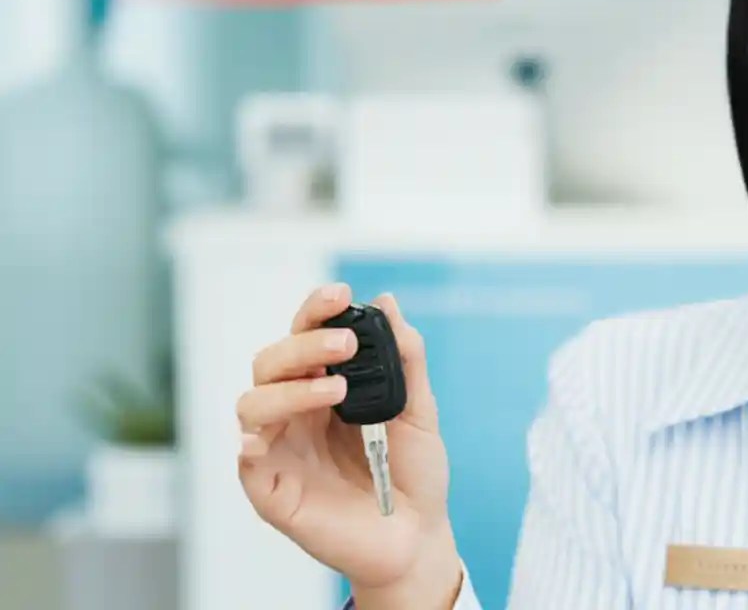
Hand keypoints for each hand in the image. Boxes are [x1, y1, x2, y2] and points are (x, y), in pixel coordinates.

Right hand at [237, 284, 460, 602]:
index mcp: (326, 387)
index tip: (340, 294)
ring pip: (253, 404)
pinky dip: (249, 445)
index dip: (315, 311)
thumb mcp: (420, 411)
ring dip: (290, 389)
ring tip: (337, 390)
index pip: (305, 337)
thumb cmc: (413, 474)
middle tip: (345, 344)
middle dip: (304, 344)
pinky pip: (246, 464)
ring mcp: (282, 450)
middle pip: (272, 362)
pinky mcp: (273, 491)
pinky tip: (262, 438)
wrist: (418, 536)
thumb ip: (406, 359)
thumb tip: (388, 301)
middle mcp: (296, 413)